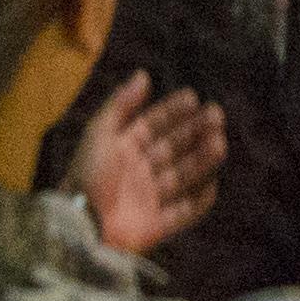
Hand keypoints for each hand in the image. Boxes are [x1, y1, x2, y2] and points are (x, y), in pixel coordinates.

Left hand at [76, 77, 228, 255]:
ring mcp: (148, 200)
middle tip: (216, 115)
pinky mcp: (156, 226)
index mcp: (122, 149)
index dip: (172, 111)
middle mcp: (138, 172)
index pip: (152, 125)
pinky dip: (199, 202)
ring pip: (182, 176)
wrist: (80, 225)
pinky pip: (183, 213)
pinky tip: (213, 184)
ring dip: (202, 160)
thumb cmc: (89, 175)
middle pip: (172, 148)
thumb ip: (121, 104)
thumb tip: (143, 74)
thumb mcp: (100, 133)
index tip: (193, 97)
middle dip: (194, 131)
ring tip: (219, 143)